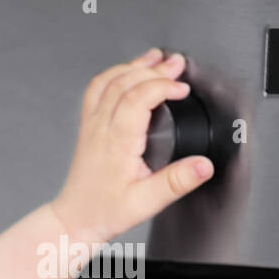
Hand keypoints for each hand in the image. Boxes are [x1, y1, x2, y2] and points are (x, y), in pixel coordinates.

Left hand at [51, 48, 214, 243]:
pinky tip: (128, 71)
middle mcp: (101, 128)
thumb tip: (204, 166)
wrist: (75, 220)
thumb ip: (177, 182)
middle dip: (153, 68)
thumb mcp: (147, 203)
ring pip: (109, 81)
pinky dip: (115, 73)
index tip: (181, 89)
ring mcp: (92, 124)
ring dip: (134, 65)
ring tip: (156, 58)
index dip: (162, 86)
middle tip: (176, 64)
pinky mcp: (88, 126)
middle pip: (125, 82)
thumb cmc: (105, 212)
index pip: (138, 98)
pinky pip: (96, 89)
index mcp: (117, 143)